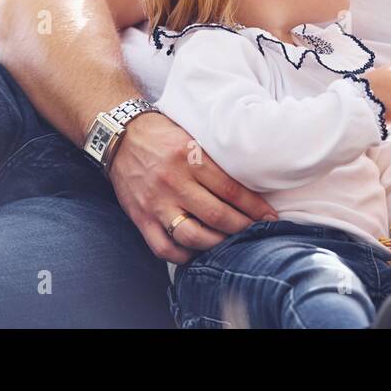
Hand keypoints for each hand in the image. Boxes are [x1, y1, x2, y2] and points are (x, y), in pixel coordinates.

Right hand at [108, 113, 278, 262]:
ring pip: (192, 235)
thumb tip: (250, 181)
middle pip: (216, 215)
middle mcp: (174, 182)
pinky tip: (198, 251)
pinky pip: (163, 248)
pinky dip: (183, 255)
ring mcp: (156, 203)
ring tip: (230, 242)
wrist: (120, 137)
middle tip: (257, 232)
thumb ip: (215, 160)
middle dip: (242, 227)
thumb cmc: (164, 135)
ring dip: (216, 243)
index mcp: (191, 158)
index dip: (255, 207)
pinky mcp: (141, 218)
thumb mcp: (193, 139)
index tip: (270, 217)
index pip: (231, 190)